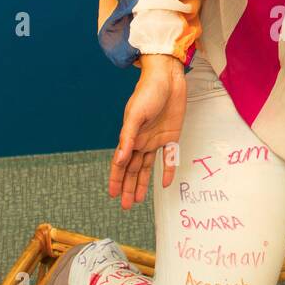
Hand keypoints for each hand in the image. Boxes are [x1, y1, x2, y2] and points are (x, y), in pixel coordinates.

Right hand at [108, 55, 187, 207]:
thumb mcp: (136, 115)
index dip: (116, 179)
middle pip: (133, 170)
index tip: (112, 195)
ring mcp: (156, 140)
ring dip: (142, 183)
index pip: (121, 163)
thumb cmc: (148, 92)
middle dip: (128, 187)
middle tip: (125, 206)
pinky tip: (165, 184)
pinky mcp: (171, 137)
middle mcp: (141, 141)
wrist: (168, 78)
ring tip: (138, 199)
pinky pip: (169, 158)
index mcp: (130, 136)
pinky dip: (167, 171)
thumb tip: (121, 159)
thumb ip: (128, 138)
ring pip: (147, 168)